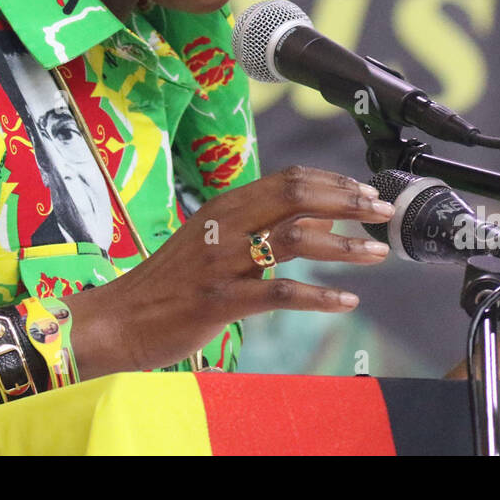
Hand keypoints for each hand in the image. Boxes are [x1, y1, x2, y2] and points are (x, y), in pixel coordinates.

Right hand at [63, 166, 392, 375]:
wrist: (117, 319)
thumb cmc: (166, 284)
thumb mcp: (206, 241)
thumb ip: (247, 226)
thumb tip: (299, 217)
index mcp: (224, 208)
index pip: (288, 180)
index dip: (333, 183)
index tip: (365, 192)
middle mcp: (225, 226)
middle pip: (296, 197)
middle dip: (347, 202)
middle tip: (382, 212)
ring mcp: (222, 262)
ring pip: (295, 239)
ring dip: (343, 245)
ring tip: (376, 253)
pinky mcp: (220, 300)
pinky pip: (279, 292)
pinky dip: (318, 296)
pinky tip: (346, 301)